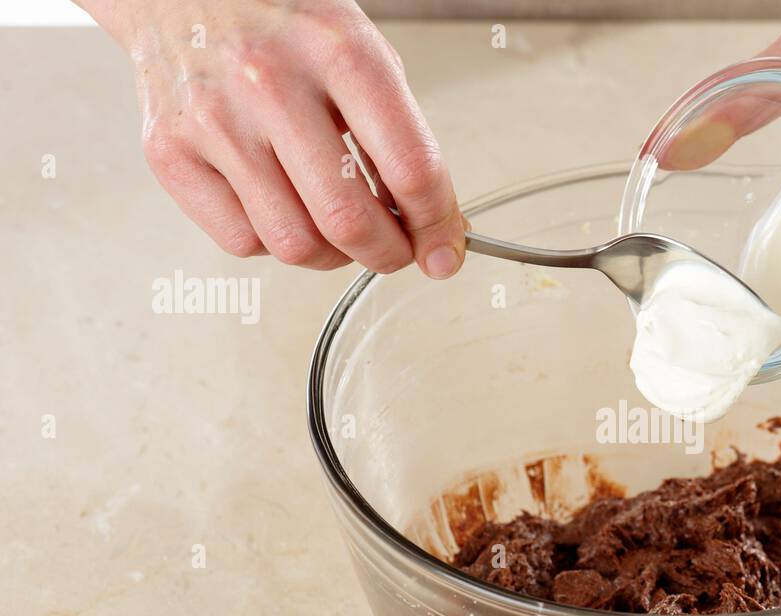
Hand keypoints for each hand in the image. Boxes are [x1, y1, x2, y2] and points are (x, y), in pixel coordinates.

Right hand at [79, 0, 465, 277]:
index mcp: (339, 52)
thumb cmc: (284, 27)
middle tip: (396, 250)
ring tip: (335, 226)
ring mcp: (214, 119)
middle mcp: (270, 83)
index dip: (437, 226)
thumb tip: (437, 229)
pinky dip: (273, 243)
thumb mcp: (364, 57)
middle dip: (388, 254)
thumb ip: (405, 140)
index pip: (411, 167)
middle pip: (349, 221)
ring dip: (332, 255)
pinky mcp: (169, 152)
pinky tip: (281, 207)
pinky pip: (242, 241)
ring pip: (295, 244)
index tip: (443, 249)